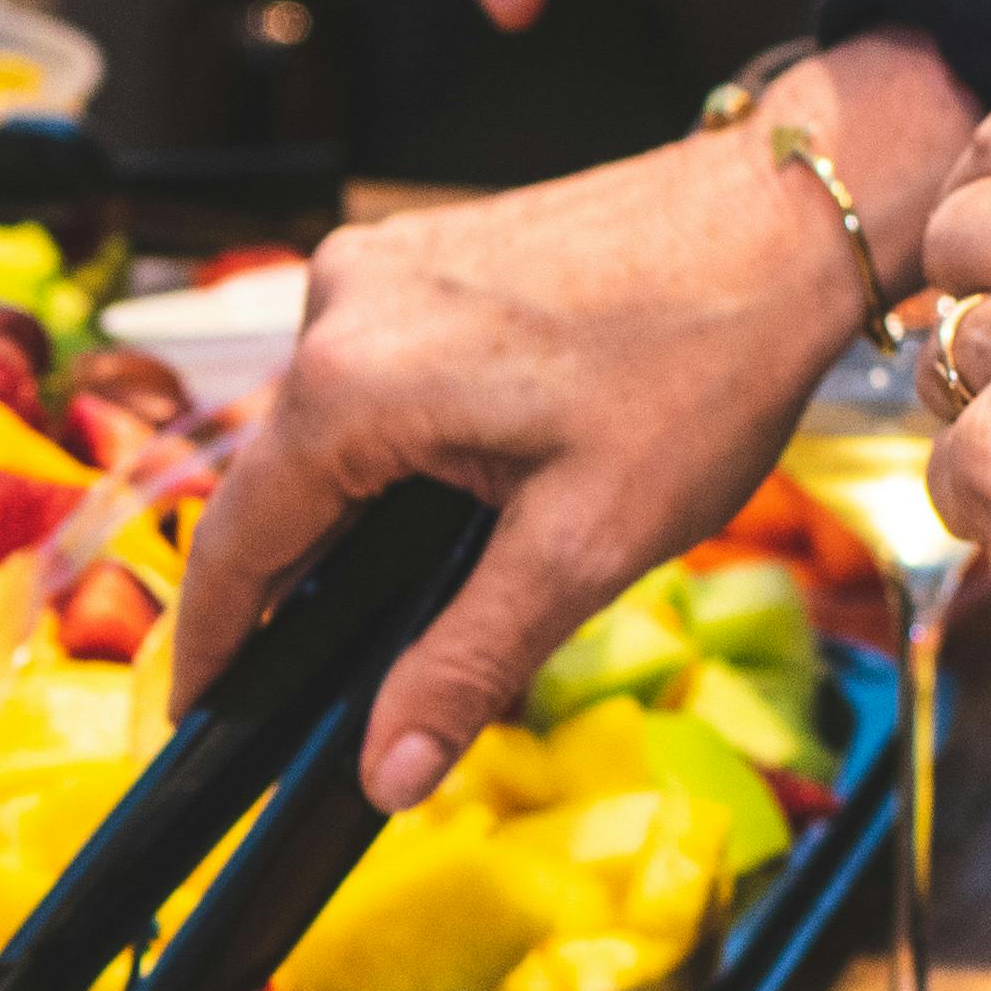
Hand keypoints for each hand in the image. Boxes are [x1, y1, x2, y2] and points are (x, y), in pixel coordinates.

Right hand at [178, 33, 974, 804]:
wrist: (793, 213)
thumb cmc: (706, 364)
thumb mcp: (584, 544)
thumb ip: (465, 665)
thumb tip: (385, 777)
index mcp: (347, 384)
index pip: (232, 546)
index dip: (209, 647)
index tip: (197, 720)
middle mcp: (332, 307)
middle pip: (275, 487)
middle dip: (306, 582)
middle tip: (338, 672)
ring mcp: (371, 268)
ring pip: (324, 429)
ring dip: (362, 506)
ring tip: (441, 566)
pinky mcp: (414, 252)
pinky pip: (367, 372)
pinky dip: (396, 440)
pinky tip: (474, 474)